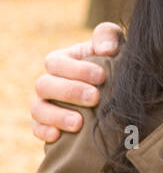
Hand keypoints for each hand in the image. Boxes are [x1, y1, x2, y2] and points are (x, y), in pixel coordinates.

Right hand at [31, 22, 122, 141]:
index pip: (56, 63)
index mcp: (61, 61)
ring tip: (78, 123)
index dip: (77, 69)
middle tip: (94, 98)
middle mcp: (49, 82)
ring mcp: (45, 104)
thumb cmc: (112, 63)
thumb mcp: (113, 44)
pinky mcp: (46, 125)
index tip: (101, 76)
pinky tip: (58, 136)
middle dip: (70, 92)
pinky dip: (44, 132)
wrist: (116, 92)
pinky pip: (36, 129)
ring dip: (56, 116)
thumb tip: (106, 49)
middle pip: (44, 85)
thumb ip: (109, 36)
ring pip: (38, 109)